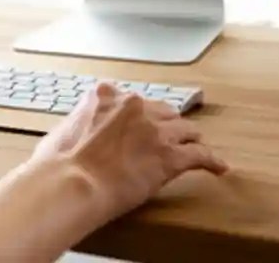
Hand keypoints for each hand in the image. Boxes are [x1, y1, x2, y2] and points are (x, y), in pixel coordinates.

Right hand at [32, 82, 227, 219]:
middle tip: (168, 137)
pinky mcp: (170, 155)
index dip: (137, 114)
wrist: (72, 182)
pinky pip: (200, 155)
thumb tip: (77, 135)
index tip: (138, 122)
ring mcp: (155, 129)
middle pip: (163, 111)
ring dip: (190, 139)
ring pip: (185, 129)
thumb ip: (79, 123)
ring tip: (197, 147)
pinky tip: (219, 167)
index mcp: (106, 96)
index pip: (130, 99)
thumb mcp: (62, 130)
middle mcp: (134, 106)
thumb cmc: (58, 164)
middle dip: (167, 124)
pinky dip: (211, 161)